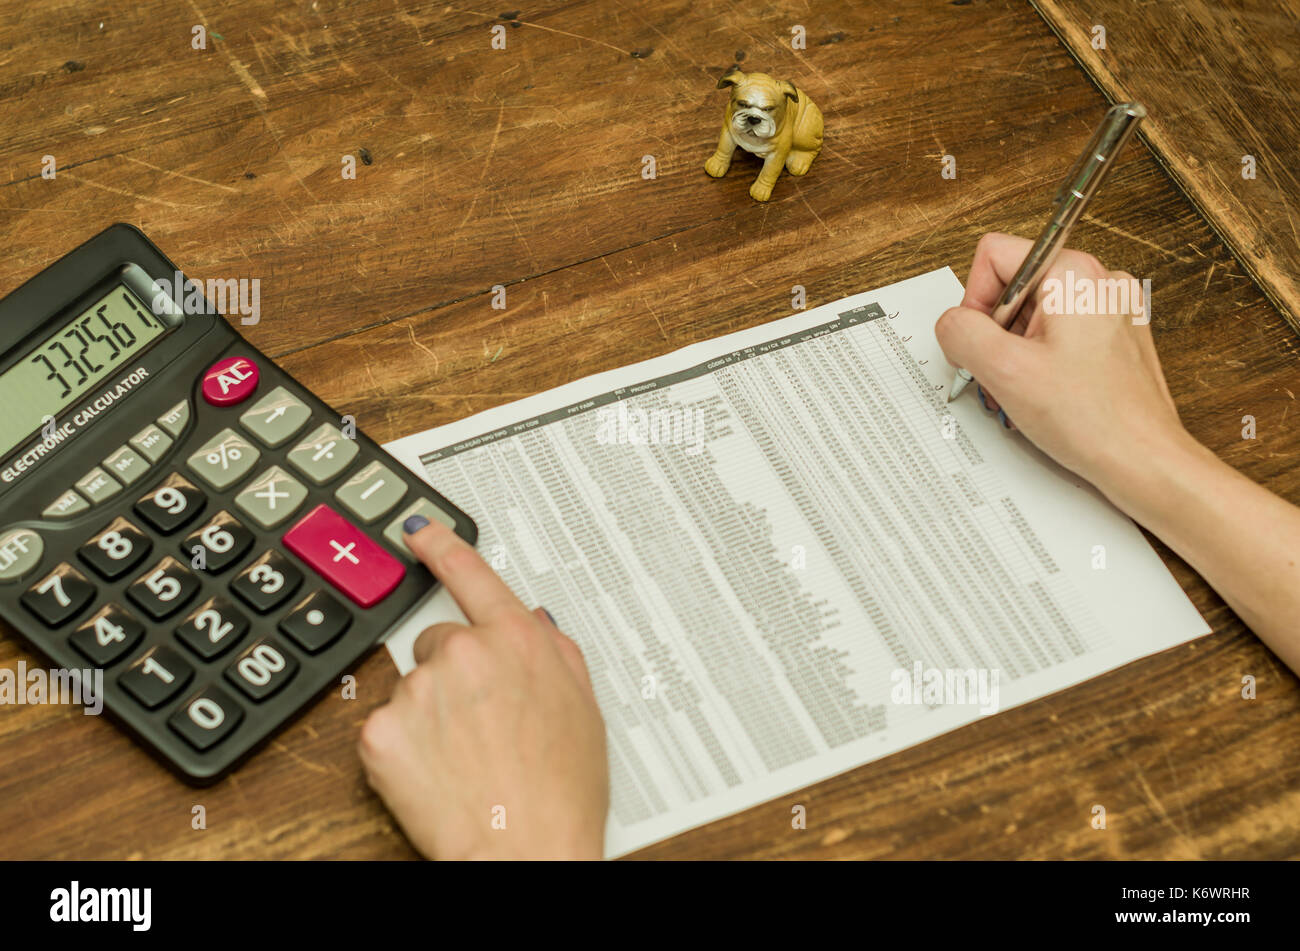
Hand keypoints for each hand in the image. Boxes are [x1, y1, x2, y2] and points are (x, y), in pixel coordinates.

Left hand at [358, 516, 608, 859]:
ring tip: (465, 760)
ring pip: (411, 690)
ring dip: (428, 717)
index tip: (416, 528)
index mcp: (517, 639)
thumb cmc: (560, 791)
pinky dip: (402, 752)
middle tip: (478, 725)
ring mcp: (418, 691)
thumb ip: (554, 651)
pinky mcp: (381, 733)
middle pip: (436, 644)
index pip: (469, 573)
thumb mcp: (582, 707)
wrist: (525, 849)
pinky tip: (436, 775)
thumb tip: (533, 623)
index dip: (439, 544)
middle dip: (450, 676)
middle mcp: (464, 653)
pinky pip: (384, 730)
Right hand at [935, 232, 1189, 493]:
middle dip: (997, 335)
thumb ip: (961, 333)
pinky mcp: (1114, 339)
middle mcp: (1098, 283)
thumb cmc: (1093, 419)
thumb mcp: (1004, 371)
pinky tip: (1046, 394)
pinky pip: (1059, 337)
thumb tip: (951, 324)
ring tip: (1026, 390)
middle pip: (1014, 288)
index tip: (982, 344)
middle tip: (1004, 375)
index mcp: (1074, 274)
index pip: (994, 256)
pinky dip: (1041, 363)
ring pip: (1034, 316)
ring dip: (1016, 354)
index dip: (974, 302)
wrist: (1143, 460)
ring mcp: (1110, 311)